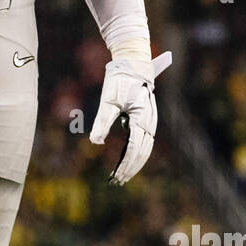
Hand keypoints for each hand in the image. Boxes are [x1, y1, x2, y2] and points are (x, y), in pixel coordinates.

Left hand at [89, 51, 171, 185]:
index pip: (134, 147)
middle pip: (142, 151)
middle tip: (118, 181)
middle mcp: (149, 122)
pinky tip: (128, 160)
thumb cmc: (119, 80)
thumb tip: (95, 142)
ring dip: (135, 163)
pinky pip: (144, 141)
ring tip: (123, 176)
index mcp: (141, 118)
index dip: (126, 164)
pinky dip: (137, 153)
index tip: (117, 176)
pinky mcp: (147, 119)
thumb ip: (102, 121)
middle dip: (130, 168)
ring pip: (146, 148)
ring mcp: (150, 121)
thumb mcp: (108, 100)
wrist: (133, 64)